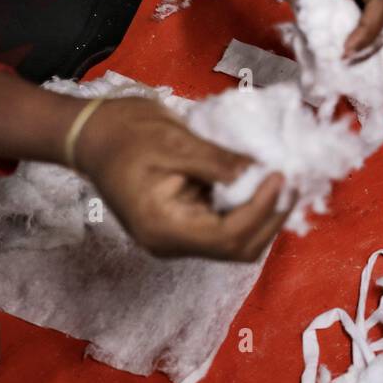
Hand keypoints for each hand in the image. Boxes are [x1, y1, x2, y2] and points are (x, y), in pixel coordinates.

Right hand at [74, 97, 288, 261]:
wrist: (91, 134)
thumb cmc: (124, 134)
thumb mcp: (175, 143)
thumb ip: (219, 163)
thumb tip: (260, 172)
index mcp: (162, 228)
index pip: (228, 236)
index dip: (262, 210)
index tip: (280, 176)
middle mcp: (171, 243)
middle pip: (237, 248)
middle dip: (270, 217)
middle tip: (292, 181)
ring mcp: (177, 237)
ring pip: (236, 242)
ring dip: (264, 215)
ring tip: (283, 181)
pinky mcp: (184, 224)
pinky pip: (226, 226)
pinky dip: (250, 209)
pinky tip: (264, 184)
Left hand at [232, 0, 382, 57]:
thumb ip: (307, 3)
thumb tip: (320, 40)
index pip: (381, 3)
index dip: (369, 32)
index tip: (345, 52)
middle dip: (370, 41)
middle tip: (342, 60)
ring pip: (369, 21)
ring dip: (357, 42)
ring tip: (333, 59)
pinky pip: (347, 20)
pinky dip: (341, 37)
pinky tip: (324, 49)